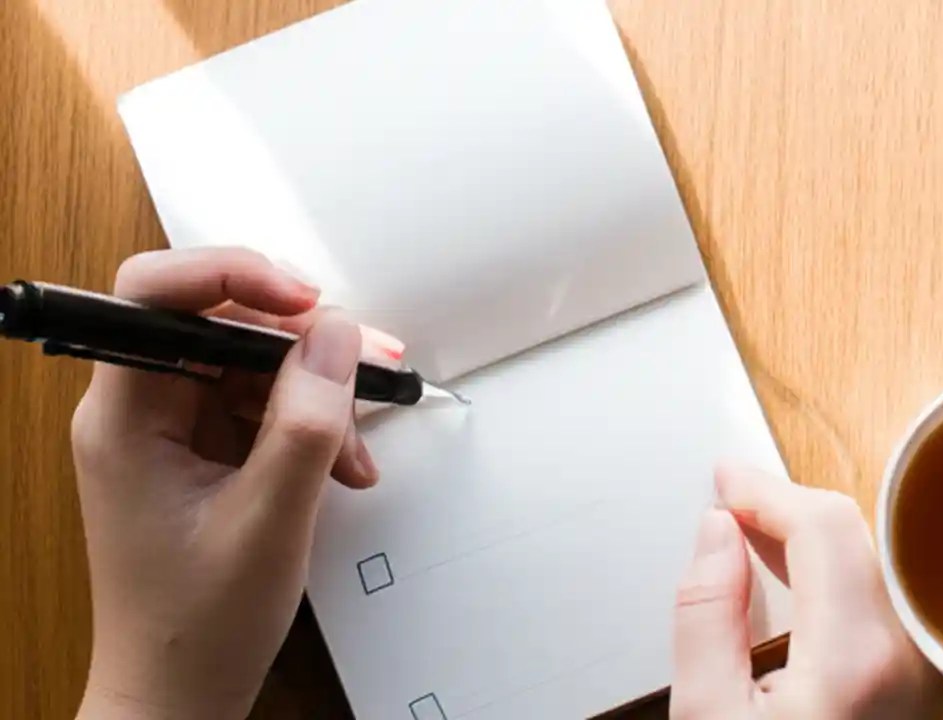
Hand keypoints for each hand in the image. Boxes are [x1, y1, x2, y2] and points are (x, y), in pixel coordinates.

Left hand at [72, 248, 395, 718]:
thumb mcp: (269, 523)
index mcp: (123, 419)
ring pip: (250, 365)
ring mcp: (170, 430)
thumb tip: (334, 338)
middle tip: (368, 363)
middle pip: (218, 325)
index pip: (154, 296)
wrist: (179, 693)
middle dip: (300, 343)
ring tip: (354, 449)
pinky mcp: (200, 450)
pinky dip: (310, 427)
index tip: (306, 302)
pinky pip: (261, 406)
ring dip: (316, 396)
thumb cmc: (195, 627)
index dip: (231, 277)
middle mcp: (138, 411)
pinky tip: (341, 465)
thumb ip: (304, 423)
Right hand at [670, 466, 942, 719]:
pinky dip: (832, 574)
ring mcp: (925, 676)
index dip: (765, 490)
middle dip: (786, 507)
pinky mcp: (922, 690)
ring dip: (810, 538)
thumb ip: (706, 619)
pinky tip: (793, 579)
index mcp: (855, 658)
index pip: (822, 525)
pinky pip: (880, 601)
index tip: (725, 479)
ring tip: (753, 534)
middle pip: (852, 535)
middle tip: (732, 500)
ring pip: (870, 562)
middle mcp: (908, 659)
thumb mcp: (707, 716)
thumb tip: (716, 533)